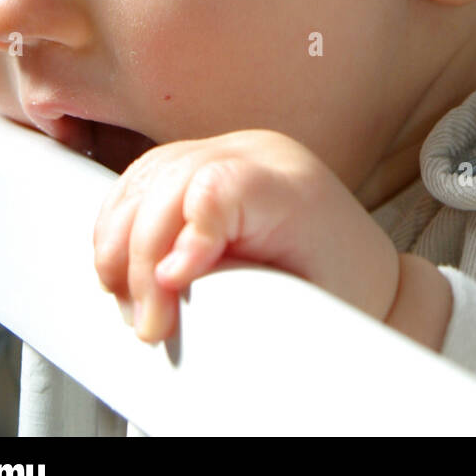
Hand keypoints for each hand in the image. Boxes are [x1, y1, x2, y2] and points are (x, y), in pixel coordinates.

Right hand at [93, 130, 401, 343]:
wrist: (357, 269)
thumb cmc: (340, 291)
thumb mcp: (313, 308)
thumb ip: (252, 304)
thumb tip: (179, 292)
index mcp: (294, 189)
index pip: (223, 187)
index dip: (187, 233)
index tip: (172, 285)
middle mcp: (257, 156)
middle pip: (170, 183)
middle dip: (141, 260)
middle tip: (151, 324)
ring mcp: (226, 151)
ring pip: (145, 178)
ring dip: (120, 245)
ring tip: (135, 305)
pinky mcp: (201, 160)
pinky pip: (141, 178)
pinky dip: (118, 226)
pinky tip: (122, 270)